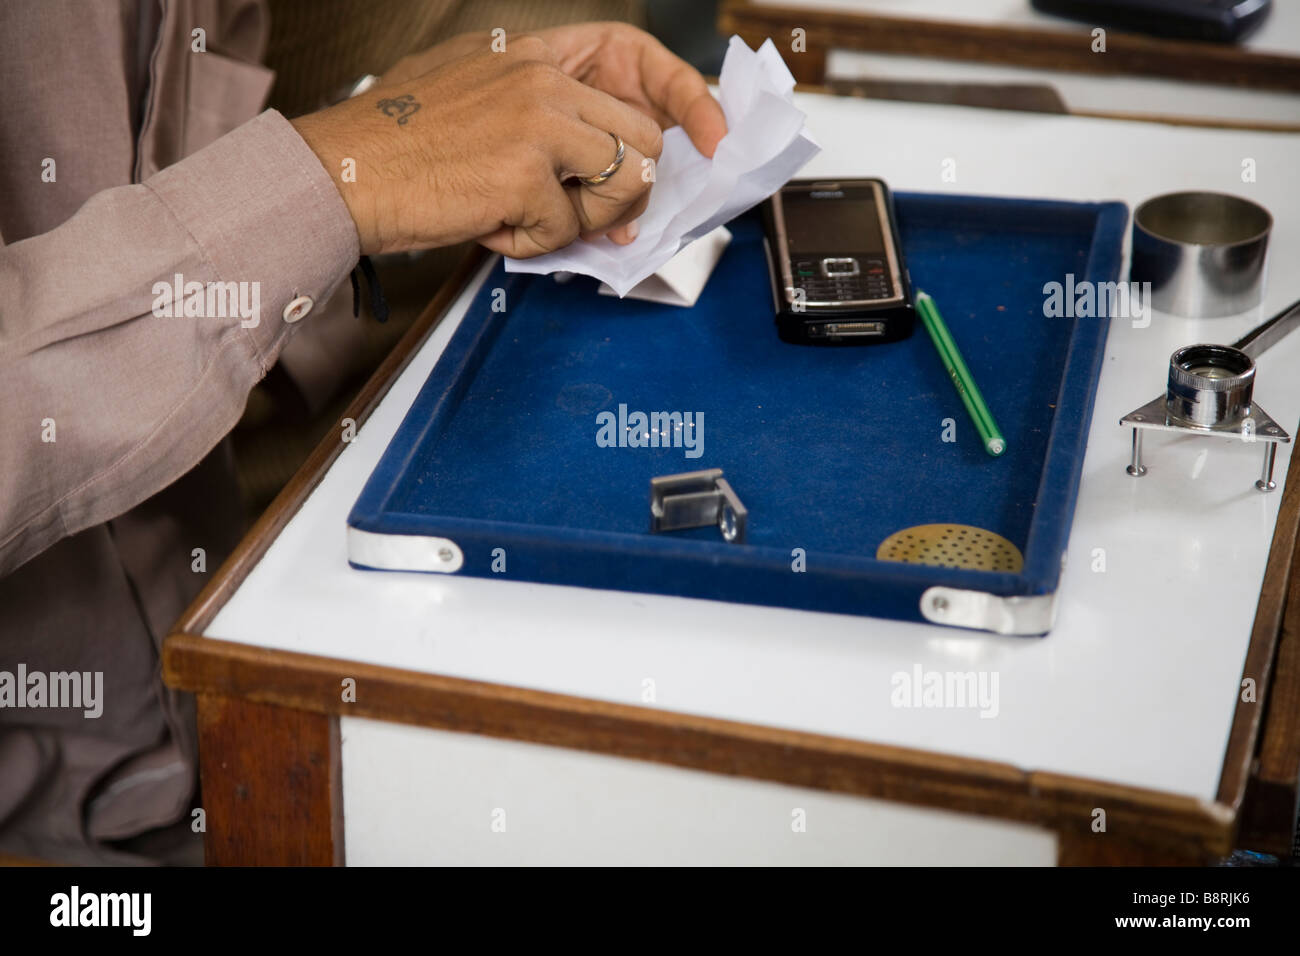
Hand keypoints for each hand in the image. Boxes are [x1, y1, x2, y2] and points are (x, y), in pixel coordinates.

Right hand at [376, 22, 728, 244]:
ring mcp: (537, 120)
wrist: (341, 173)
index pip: (636, 56)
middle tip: (582, 217)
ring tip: (521, 215)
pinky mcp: (524, 171)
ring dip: (580, 220)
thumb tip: (609, 164)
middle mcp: (542, 77)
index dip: (686, 96)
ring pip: (624, 183)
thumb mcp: (475, 95)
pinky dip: (531, 243)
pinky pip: (566, 227)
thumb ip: (546, 116)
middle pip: (644, 142)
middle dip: (625, 195)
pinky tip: (489, 223)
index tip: (713, 135)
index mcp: (533, 54)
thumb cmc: (396, 145)